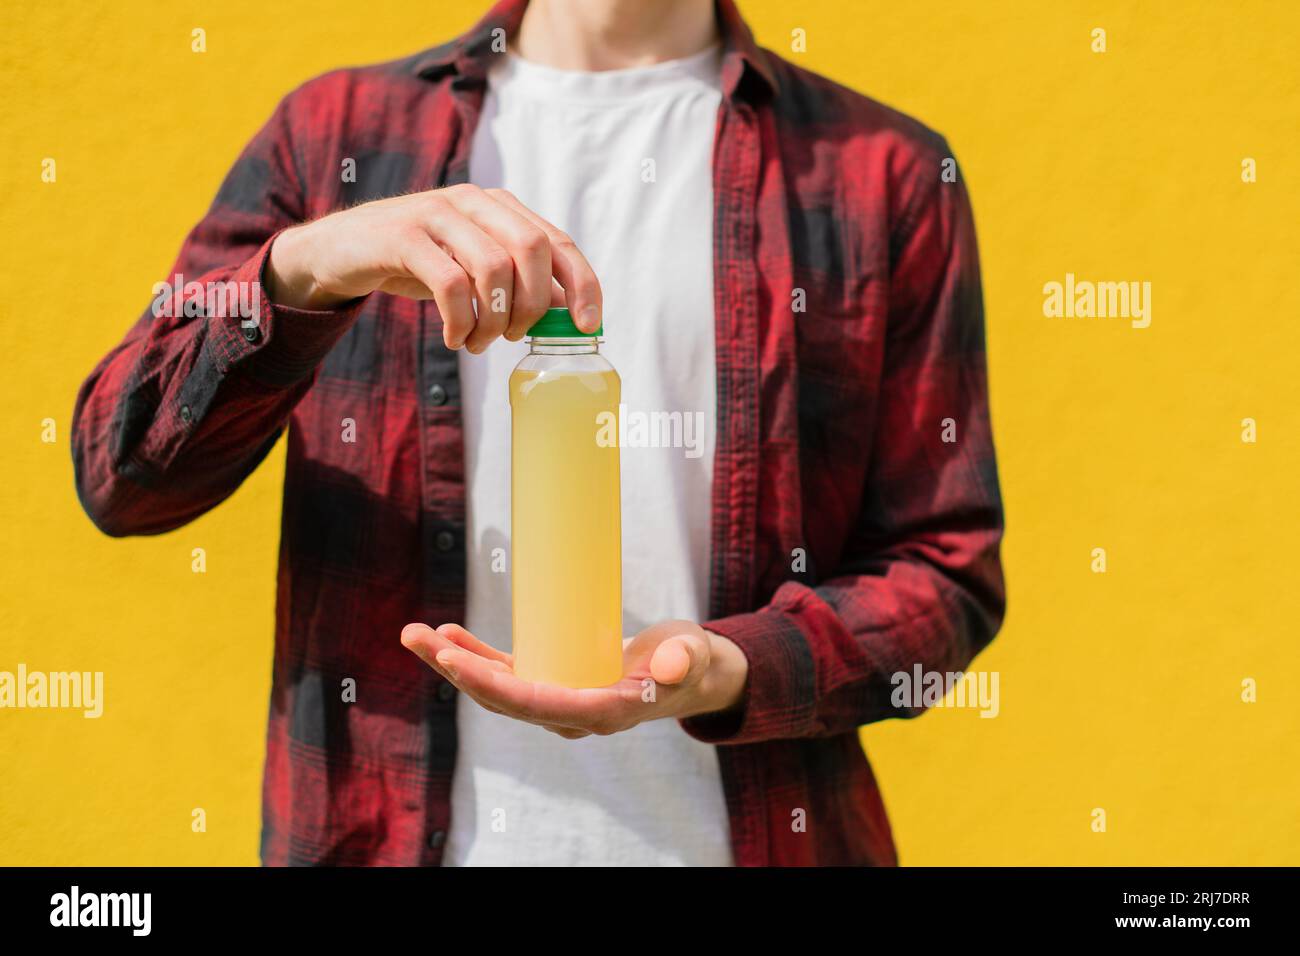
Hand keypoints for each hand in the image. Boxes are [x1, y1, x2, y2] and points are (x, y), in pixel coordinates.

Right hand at [265, 184, 601, 350]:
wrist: (341, 251)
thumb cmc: (417, 263)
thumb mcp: (473, 271)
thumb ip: (519, 284)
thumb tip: (568, 312)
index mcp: (500, 209)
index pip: (558, 241)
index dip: (582, 284)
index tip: (586, 326)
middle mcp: (473, 202)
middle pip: (531, 249)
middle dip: (532, 306)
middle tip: (512, 337)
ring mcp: (437, 213)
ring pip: (493, 267)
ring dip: (492, 321)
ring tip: (478, 343)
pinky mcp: (403, 236)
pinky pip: (450, 283)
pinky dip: (460, 321)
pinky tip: (454, 337)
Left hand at [399, 619, 749, 738]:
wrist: (690, 673)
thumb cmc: (693, 661)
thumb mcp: (695, 654)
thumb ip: (686, 660)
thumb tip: (672, 665)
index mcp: (601, 712)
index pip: (538, 704)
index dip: (493, 685)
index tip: (455, 662)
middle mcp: (570, 713)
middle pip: (503, 699)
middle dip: (457, 671)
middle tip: (418, 639)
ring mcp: (557, 699)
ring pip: (495, 687)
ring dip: (453, 662)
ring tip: (413, 634)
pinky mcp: (552, 680)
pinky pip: (505, 673)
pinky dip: (474, 655)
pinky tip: (446, 634)